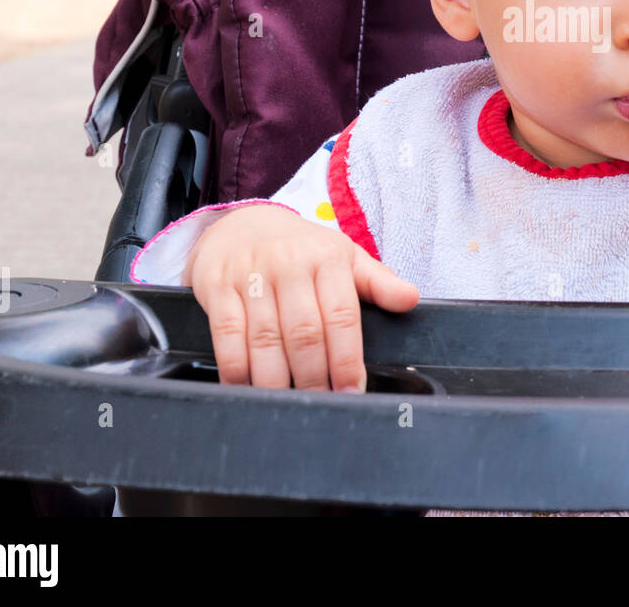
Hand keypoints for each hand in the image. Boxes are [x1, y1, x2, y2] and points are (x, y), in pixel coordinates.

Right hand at [183, 203, 419, 390]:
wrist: (240, 224)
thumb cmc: (301, 250)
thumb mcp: (344, 257)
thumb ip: (378, 282)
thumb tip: (410, 300)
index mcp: (328, 257)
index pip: (343, 317)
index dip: (347, 361)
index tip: (352, 392)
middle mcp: (289, 263)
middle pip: (305, 334)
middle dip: (314, 378)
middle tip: (321, 405)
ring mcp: (251, 275)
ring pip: (266, 339)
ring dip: (276, 381)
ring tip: (287, 404)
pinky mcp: (217, 287)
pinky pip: (227, 337)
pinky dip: (236, 370)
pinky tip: (247, 389)